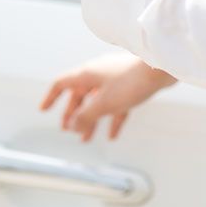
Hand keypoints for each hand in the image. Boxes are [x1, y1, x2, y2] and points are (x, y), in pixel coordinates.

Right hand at [39, 52, 176, 141]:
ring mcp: (113, 79)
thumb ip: (86, 116)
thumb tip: (72, 126)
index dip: (50, 98)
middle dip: (72, 114)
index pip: (61, 84)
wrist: (160, 68)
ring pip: (96, 102)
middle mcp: (97, 74)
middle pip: (78, 95)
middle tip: (67, 130)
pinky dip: (110, 119)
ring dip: (90, 120)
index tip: (44, 110)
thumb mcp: (104, 103)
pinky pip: (114, 105)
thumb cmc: (131, 81)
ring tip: (86, 138)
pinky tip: (111, 134)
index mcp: (86, 75)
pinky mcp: (129, 85)